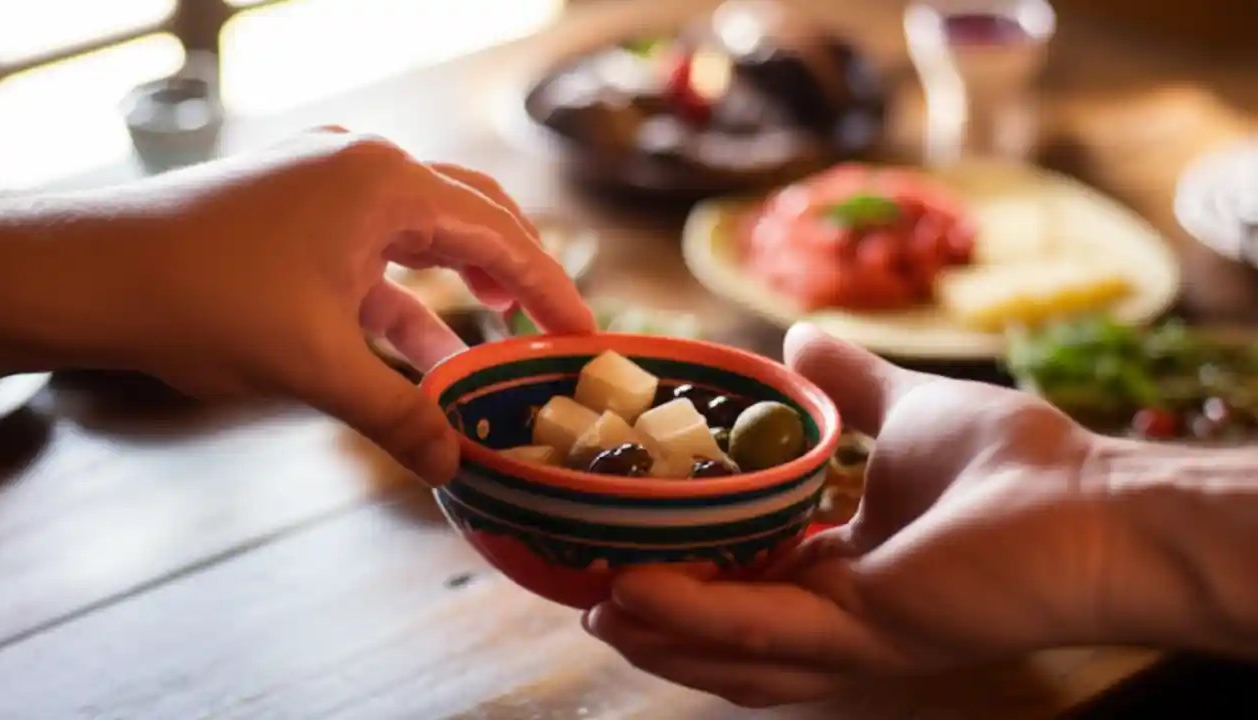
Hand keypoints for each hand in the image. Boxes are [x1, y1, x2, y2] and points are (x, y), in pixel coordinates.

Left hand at [7, 129, 593, 483]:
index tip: (585, 334)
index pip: (499, 236)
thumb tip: (454, 467)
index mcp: (385, 184)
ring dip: (458, 292)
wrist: (89, 272)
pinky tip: (421, 352)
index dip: (552, 290)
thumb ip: (396, 416)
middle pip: (472, 216)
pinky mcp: (296, 209)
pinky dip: (403, 300)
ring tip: (492, 346)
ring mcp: (326, 182)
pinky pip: (373, 253)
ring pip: (422, 235)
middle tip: (550, 330)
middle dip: (517, 274)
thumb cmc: (202, 299)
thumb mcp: (315, 366)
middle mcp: (364, 167)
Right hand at [584, 323, 1114, 706]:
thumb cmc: (1014, 464)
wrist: (1093, 503)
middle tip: (581, 592)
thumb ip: (847, 384)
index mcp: (844, 570)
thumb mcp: (903, 409)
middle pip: (725, 634)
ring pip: (730, 652)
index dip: (680, 572)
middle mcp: (839, 615)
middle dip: (652, 621)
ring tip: (592, 605)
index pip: (744, 582)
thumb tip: (797, 335)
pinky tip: (633, 592)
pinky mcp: (866, 631)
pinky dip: (694, 616)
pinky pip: (762, 627)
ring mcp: (850, 634)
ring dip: (658, 633)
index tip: (618, 544)